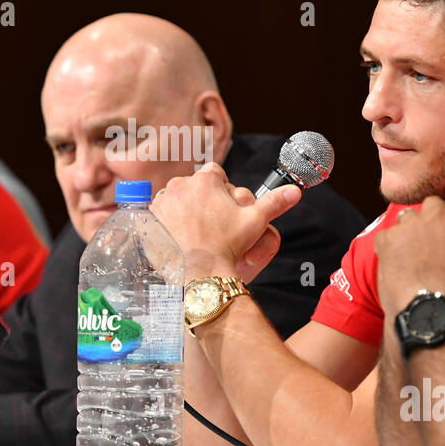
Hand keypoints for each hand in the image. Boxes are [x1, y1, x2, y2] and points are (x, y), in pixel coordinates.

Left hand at [151, 162, 300, 281]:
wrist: (199, 272)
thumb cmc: (227, 246)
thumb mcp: (255, 222)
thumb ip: (275, 203)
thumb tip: (295, 191)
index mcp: (206, 180)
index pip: (215, 173)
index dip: (222, 189)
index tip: (223, 207)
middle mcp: (181, 184)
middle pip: (195, 186)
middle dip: (202, 200)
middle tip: (211, 224)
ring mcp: (162, 200)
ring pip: (177, 198)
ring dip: (184, 209)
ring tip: (195, 232)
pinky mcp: (150, 217)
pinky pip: (160, 213)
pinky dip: (167, 222)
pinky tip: (179, 237)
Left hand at [372, 196, 444, 316]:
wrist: (432, 307)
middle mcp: (435, 212)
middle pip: (436, 207)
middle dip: (438, 223)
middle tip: (441, 250)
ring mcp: (408, 224)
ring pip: (410, 219)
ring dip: (414, 233)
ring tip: (420, 258)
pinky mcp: (386, 239)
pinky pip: (389, 237)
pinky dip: (393, 249)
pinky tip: (402, 267)